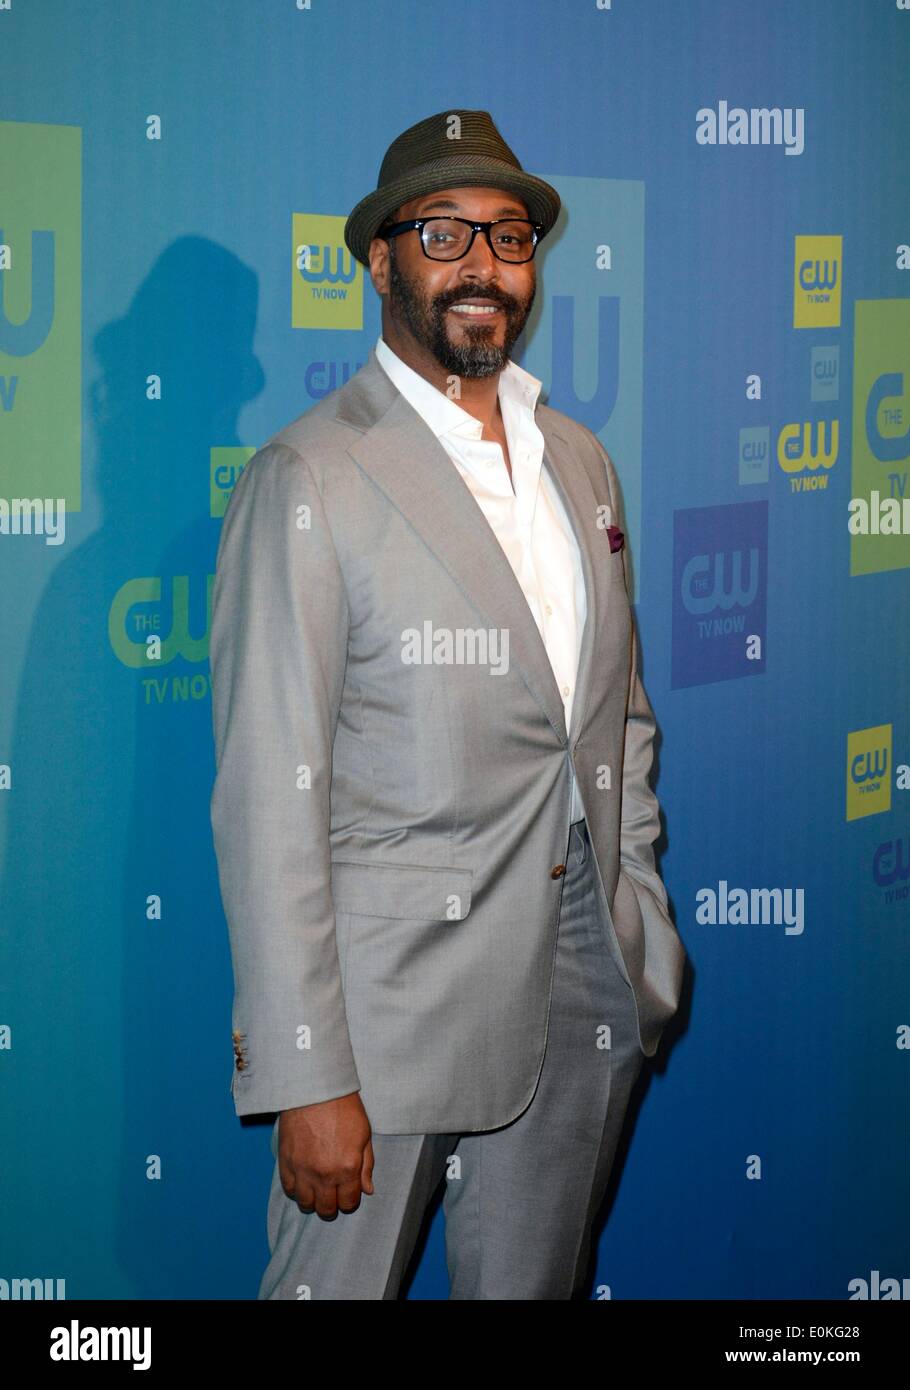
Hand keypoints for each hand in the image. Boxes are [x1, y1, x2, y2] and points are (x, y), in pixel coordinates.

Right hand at [277, 1092, 373, 1218]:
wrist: (315, 1090)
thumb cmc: (343, 1108)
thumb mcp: (364, 1135)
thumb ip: (366, 1166)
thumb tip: (367, 1190)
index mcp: (347, 1169)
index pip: (348, 1203)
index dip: (350, 1200)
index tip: (348, 1192)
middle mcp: (324, 1175)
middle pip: (326, 1209)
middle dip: (332, 1205)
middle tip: (333, 1194)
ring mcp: (302, 1171)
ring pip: (306, 1204)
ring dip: (313, 1200)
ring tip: (317, 1189)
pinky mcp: (286, 1163)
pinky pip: (289, 1190)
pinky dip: (296, 1190)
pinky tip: (302, 1181)